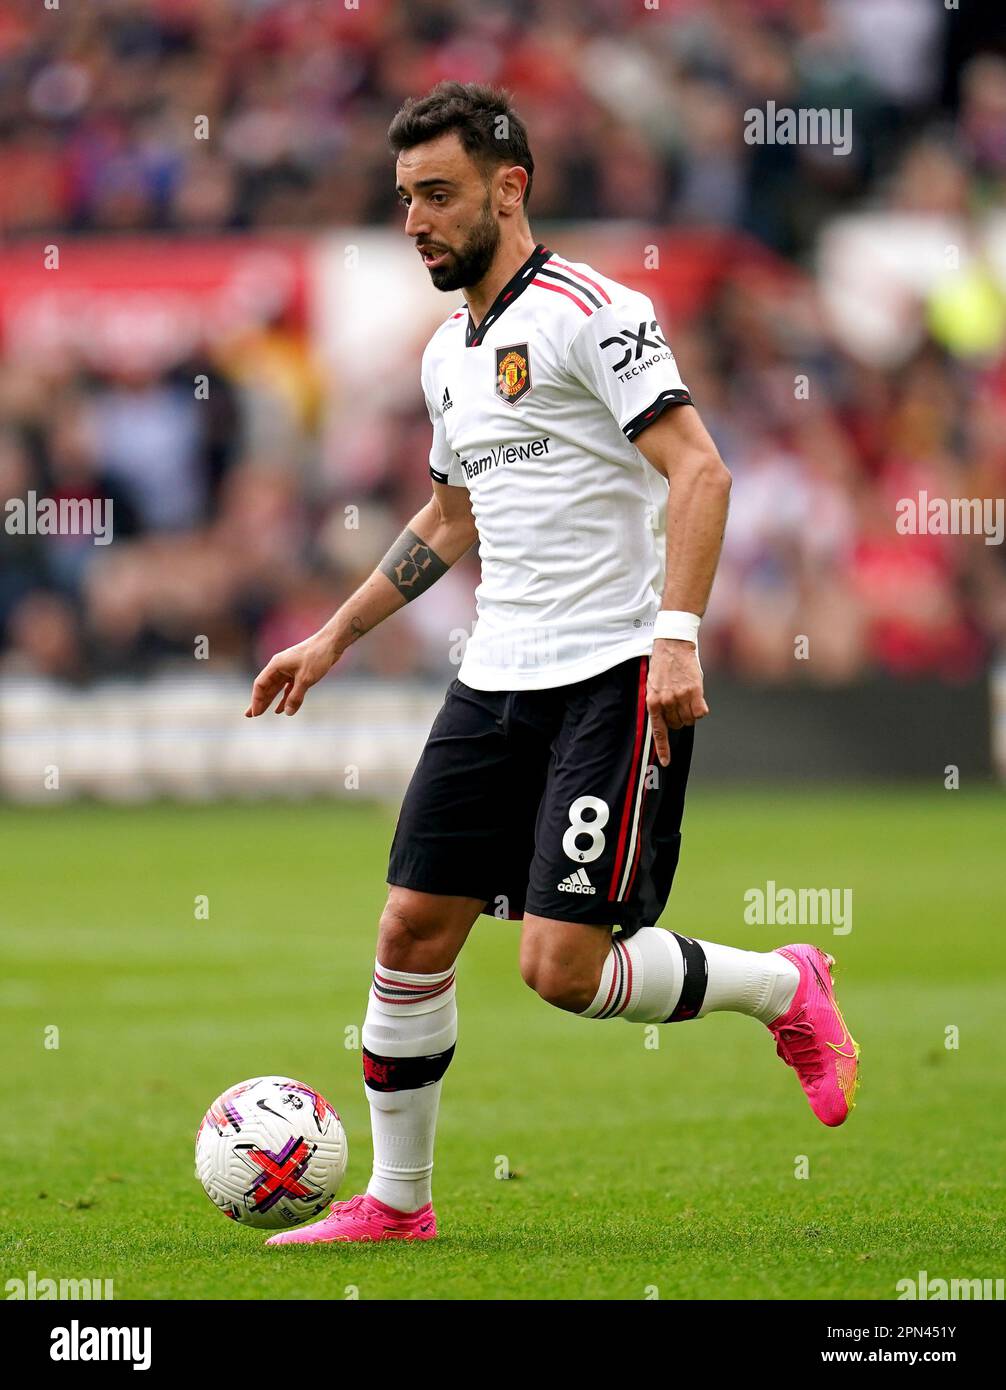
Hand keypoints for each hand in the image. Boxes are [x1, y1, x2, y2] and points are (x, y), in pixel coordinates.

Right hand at [245, 633, 337, 716]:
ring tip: (262, 713)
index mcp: (276, 665)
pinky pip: (288, 688)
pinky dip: (285, 698)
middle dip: (259, 701)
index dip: (256, 700)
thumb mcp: (306, 679)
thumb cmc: (317, 657)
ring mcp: (289, 669)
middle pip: (266, 687)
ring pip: (277, 688)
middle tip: (250, 716)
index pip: (260, 684)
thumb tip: (288, 713)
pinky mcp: (299, 672)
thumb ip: (296, 697)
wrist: (331, 643)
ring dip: (270, 700)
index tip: (255, 713)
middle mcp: (280, 667)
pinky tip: (282, 709)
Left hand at [647, 639, 708, 763]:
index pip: (658, 731)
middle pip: (677, 725)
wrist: (673, 644)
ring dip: (690, 712)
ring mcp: (680, 697)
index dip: (663, 749)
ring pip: (690, 720)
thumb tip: (670, 724)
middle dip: (679, 718)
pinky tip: (696, 696)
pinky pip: (701, 713)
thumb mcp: (655, 686)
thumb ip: (660, 705)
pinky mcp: (694, 691)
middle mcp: (665, 702)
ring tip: (686, 695)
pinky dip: (700, 708)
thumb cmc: (664, 666)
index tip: (666, 762)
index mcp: (652, 702)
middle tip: (679, 701)